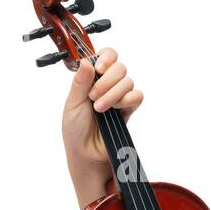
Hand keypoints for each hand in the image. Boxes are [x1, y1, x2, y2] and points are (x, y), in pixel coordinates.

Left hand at [62, 47, 143, 171]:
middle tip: (93, 97)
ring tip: (99, 109)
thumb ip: (80, 82)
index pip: (107, 56)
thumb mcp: (72, 104)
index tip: (99, 68)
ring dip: (113, 94)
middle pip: (120, 67)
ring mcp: (119, 96)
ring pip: (128, 81)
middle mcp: (108, 85)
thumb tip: (85, 61)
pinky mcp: (129, 109)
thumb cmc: (76, 130)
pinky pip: (137, 96)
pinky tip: (116, 109)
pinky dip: (127, 100)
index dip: (106, 57)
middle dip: (106, 81)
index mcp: (92, 79)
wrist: (85, 153)